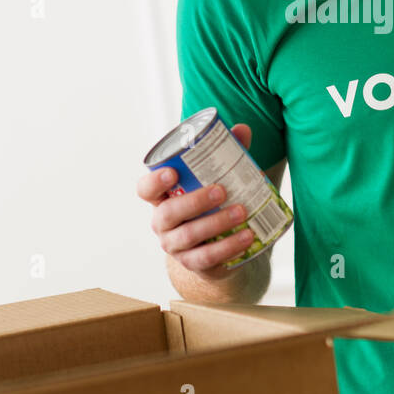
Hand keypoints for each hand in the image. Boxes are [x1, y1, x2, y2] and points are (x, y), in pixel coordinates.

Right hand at [136, 122, 255, 277]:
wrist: (217, 247)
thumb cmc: (211, 205)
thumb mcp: (216, 179)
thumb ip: (226, 154)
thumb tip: (242, 129)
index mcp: (162, 198)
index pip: (145, 190)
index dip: (154, 182)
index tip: (172, 172)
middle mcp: (162, 224)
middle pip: (168, 214)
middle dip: (194, 202)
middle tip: (221, 191)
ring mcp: (175, 246)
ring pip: (188, 236)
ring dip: (216, 223)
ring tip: (242, 212)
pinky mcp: (194, 264)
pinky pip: (207, 258)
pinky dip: (228, 246)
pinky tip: (247, 236)